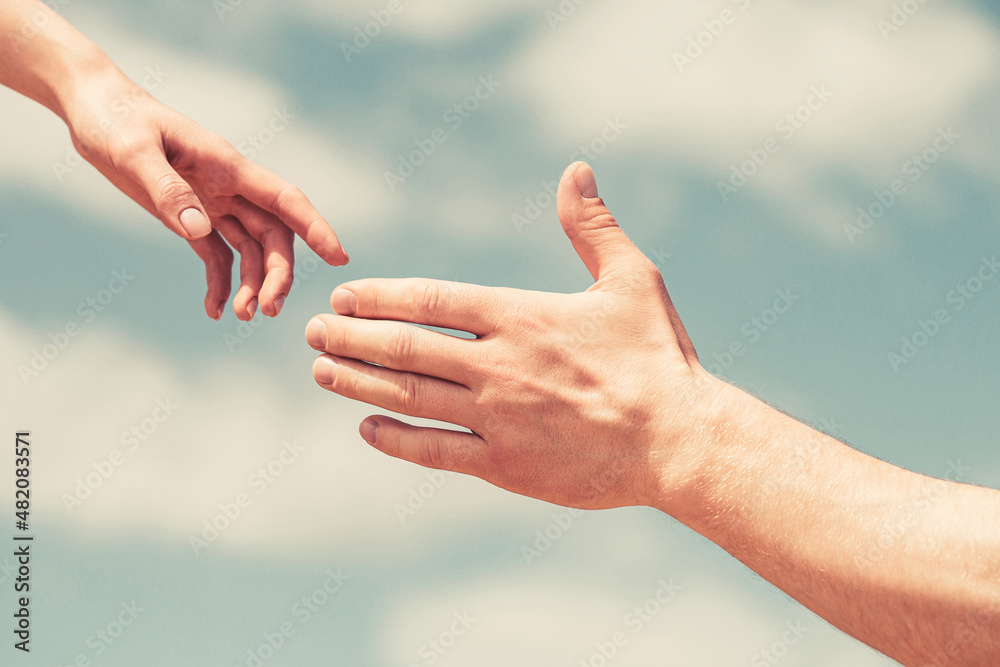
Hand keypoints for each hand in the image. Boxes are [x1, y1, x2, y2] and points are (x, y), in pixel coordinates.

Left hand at [63, 69, 347, 320]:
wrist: (95, 111)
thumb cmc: (116, 121)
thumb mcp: (133, 152)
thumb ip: (168, 190)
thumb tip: (201, 230)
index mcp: (228, 166)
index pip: (285, 200)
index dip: (315, 228)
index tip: (339, 257)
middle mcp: (230, 187)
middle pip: (273, 235)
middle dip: (277, 274)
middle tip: (266, 310)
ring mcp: (214, 203)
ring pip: (251, 249)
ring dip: (251, 283)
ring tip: (240, 317)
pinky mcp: (191, 217)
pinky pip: (217, 256)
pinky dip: (220, 283)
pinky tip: (213, 309)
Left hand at [305, 162, 720, 509]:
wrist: (680, 442)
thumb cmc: (659, 358)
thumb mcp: (632, 280)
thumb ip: (593, 228)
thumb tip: (576, 170)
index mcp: (522, 316)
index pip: (431, 300)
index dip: (379, 297)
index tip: (344, 296)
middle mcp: (498, 365)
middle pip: (405, 347)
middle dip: (351, 336)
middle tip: (312, 330)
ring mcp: (498, 418)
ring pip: (409, 396)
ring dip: (359, 379)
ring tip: (322, 369)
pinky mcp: (505, 465)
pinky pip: (435, 452)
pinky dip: (395, 438)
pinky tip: (365, 426)